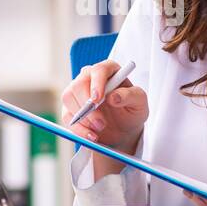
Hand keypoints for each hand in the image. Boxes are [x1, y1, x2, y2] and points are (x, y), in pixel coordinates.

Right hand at [61, 60, 147, 174]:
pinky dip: (78, 128)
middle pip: (79, 84)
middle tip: (101, 123)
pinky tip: (91, 135)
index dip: (96, 83)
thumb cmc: (132, 110)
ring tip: (99, 129)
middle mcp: (90, 77)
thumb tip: (114, 96)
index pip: (98, 70)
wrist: (123, 128)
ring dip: (83, 118)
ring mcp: (77, 92)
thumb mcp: (139, 103)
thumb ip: (131, 96)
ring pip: (68, 98)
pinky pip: (67, 116)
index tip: (98, 99)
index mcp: (108, 71)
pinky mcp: (70, 107)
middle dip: (88, 107)